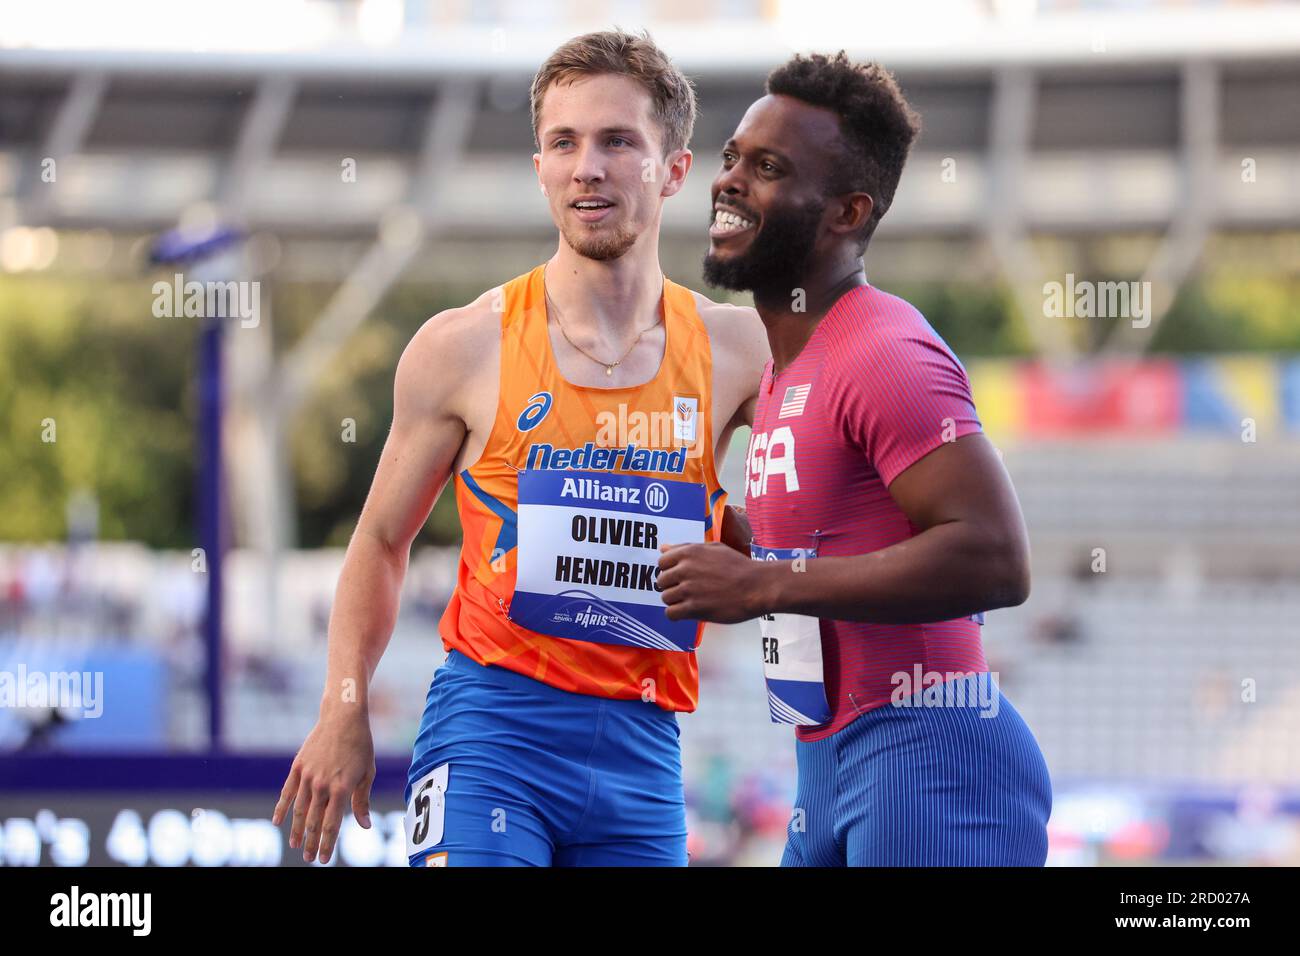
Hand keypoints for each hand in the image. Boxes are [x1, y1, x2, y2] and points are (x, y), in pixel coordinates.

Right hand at [272, 707, 375, 864]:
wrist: (343, 718)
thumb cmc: (360, 746)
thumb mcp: (367, 773)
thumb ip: (361, 801)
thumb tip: (364, 826)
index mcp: (342, 789)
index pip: (332, 825)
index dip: (327, 844)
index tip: (323, 859)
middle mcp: (322, 785)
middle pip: (314, 821)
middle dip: (312, 842)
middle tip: (309, 858)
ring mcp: (308, 776)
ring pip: (300, 810)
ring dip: (297, 830)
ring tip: (296, 845)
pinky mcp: (298, 767)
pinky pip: (287, 792)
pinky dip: (281, 808)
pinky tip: (277, 822)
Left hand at [657, 541, 763, 623]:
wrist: (757, 586)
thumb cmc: (738, 566)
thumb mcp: (713, 548)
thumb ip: (686, 548)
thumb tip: (663, 548)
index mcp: (689, 552)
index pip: (662, 562)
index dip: (670, 570)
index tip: (681, 576)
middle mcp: (685, 569)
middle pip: (661, 581)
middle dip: (672, 586)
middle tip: (688, 590)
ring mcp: (688, 589)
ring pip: (665, 598)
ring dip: (676, 601)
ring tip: (692, 601)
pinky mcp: (694, 608)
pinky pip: (671, 614)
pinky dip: (677, 614)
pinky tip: (689, 611)